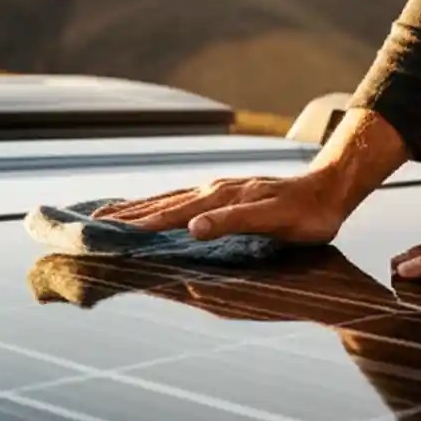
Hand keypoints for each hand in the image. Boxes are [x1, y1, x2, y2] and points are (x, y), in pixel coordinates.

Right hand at [93, 108, 408, 241]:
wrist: (331, 188)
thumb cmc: (306, 212)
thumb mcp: (273, 220)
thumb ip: (231, 222)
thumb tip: (191, 228)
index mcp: (217, 199)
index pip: (167, 215)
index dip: (135, 225)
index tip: (104, 233)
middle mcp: (212, 191)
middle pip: (158, 204)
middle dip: (124, 215)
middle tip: (89, 223)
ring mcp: (217, 190)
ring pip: (167, 199)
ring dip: (137, 208)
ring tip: (108, 214)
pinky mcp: (225, 192)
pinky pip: (182, 198)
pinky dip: (159, 204)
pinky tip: (154, 208)